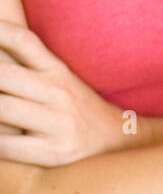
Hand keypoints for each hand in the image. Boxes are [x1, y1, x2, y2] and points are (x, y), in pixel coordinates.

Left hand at [0, 23, 125, 165]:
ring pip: (1, 110)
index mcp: (57, 70)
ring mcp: (58, 123)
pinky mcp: (55, 153)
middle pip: (4, 74)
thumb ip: (26, 66)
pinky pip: (7, 146)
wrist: (119, 142)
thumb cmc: (75, 109)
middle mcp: (58, 92)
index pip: (23, 41)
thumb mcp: (59, 79)